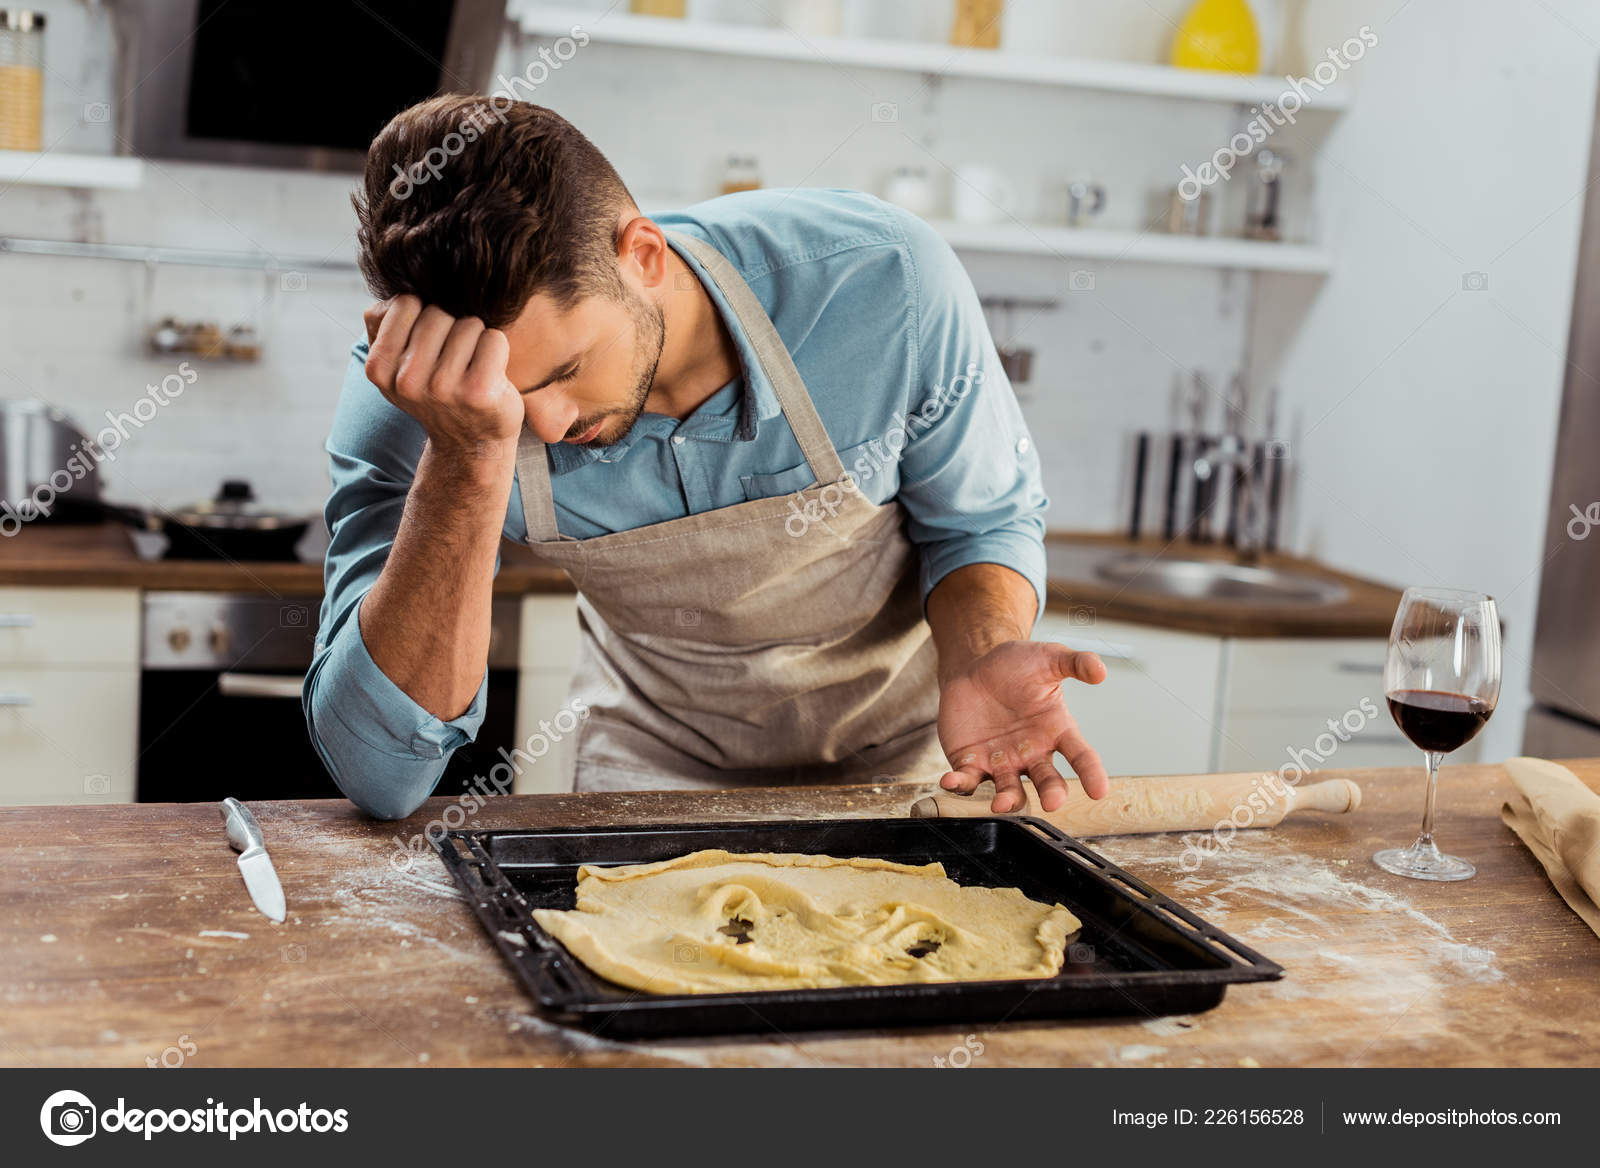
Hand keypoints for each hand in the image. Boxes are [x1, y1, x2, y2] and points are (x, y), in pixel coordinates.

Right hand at [362, 295, 524, 454]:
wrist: (469, 441)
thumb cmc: (434, 389)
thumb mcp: (395, 361)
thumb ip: (384, 322)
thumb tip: (401, 291)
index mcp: (379, 367)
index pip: (405, 302)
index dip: (423, 313)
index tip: (428, 342)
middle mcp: (407, 380)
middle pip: (438, 312)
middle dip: (452, 326)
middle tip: (453, 360)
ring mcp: (442, 388)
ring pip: (469, 323)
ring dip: (476, 339)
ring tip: (470, 368)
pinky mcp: (478, 392)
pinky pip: (494, 338)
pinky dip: (497, 349)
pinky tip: (489, 374)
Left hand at [937, 640, 1108, 812]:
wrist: (975, 669)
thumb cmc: (1016, 666)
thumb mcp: (1048, 658)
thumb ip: (1075, 663)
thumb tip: (1100, 670)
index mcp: (1057, 732)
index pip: (1081, 756)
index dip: (1091, 774)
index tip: (1099, 790)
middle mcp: (1033, 754)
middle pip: (1047, 781)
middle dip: (1051, 794)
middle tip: (1051, 803)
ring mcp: (1002, 763)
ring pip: (1009, 791)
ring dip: (1007, 800)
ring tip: (1001, 804)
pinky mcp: (972, 763)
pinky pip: (968, 780)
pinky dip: (960, 785)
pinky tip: (951, 781)